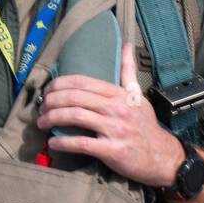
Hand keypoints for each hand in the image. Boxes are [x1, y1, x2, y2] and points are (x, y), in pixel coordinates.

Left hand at [36, 43, 183, 187]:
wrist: (163, 157)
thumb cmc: (145, 125)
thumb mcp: (137, 95)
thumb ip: (127, 71)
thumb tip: (127, 45)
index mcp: (119, 94)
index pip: (82, 82)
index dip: (59, 84)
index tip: (47, 91)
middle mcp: (117, 109)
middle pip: (74, 98)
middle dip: (51, 101)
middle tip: (40, 108)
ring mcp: (115, 129)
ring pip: (75, 117)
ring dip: (52, 119)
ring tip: (42, 123)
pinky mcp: (113, 150)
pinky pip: (81, 143)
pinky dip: (63, 142)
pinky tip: (53, 142)